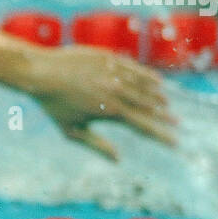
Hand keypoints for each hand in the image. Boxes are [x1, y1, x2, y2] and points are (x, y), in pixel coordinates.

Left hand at [28, 46, 176, 159]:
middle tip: (178, 124)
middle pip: (148, 106)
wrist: (40, 72)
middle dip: (165, 116)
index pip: (143, 126)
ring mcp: (113, 73)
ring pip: (144, 86)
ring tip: (167, 106)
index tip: (175, 142)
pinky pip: (134, 69)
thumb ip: (96, 145)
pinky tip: (158, 83)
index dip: (161, 135)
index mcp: (109, 111)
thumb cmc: (53, 105)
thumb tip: (118, 160)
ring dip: (158, 97)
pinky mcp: (109, 59)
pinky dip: (148, 77)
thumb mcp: (72, 131)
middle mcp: (115, 91)